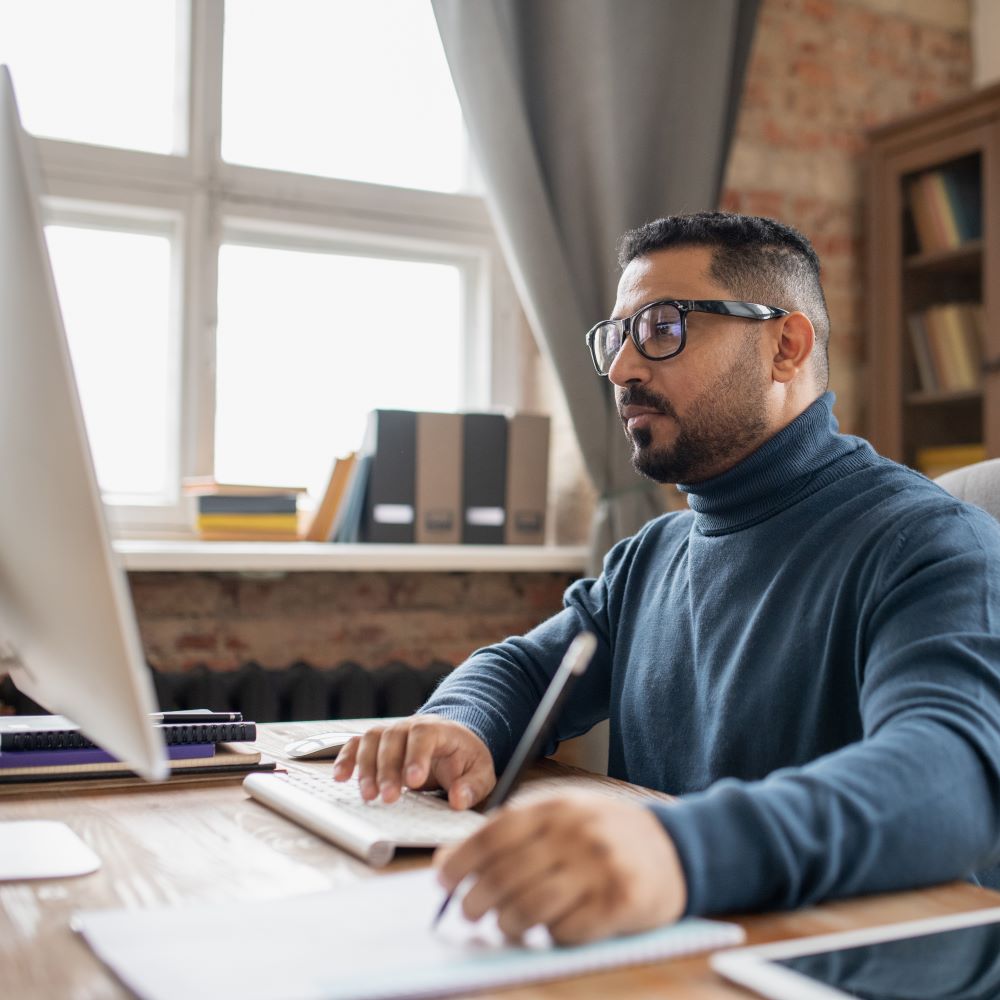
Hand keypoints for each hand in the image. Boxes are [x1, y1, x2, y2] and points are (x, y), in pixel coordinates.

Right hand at [332, 714, 495, 808]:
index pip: (424, 735)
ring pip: (372, 740)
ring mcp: (392, 733)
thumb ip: (472, 787)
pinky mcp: (378, 744)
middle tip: (389, 798)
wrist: (454, 743)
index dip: (416, 755)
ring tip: (368, 795)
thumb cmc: (466, 759)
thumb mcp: (481, 773)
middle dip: (388, 769)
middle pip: (393, 739)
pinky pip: (357, 744)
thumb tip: (458, 799)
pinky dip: (346, 758)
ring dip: (366, 767)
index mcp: (439, 730)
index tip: (413, 781)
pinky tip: (340, 776)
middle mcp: (411, 727)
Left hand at [434, 791, 686, 944]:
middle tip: (469, 914)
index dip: (461, 861)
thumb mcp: (562, 815)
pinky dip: (550, 936)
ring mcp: (598, 868)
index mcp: (554, 807)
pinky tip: (553, 928)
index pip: (493, 835)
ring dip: (508, 925)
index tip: (442, 881)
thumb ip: (512, 832)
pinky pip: (565, 931)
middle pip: (505, 877)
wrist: (674, 847)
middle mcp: (574, 833)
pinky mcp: (619, 903)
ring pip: (529, 909)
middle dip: (476, 902)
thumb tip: (450, 863)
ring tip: (506, 926)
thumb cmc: (603, 833)